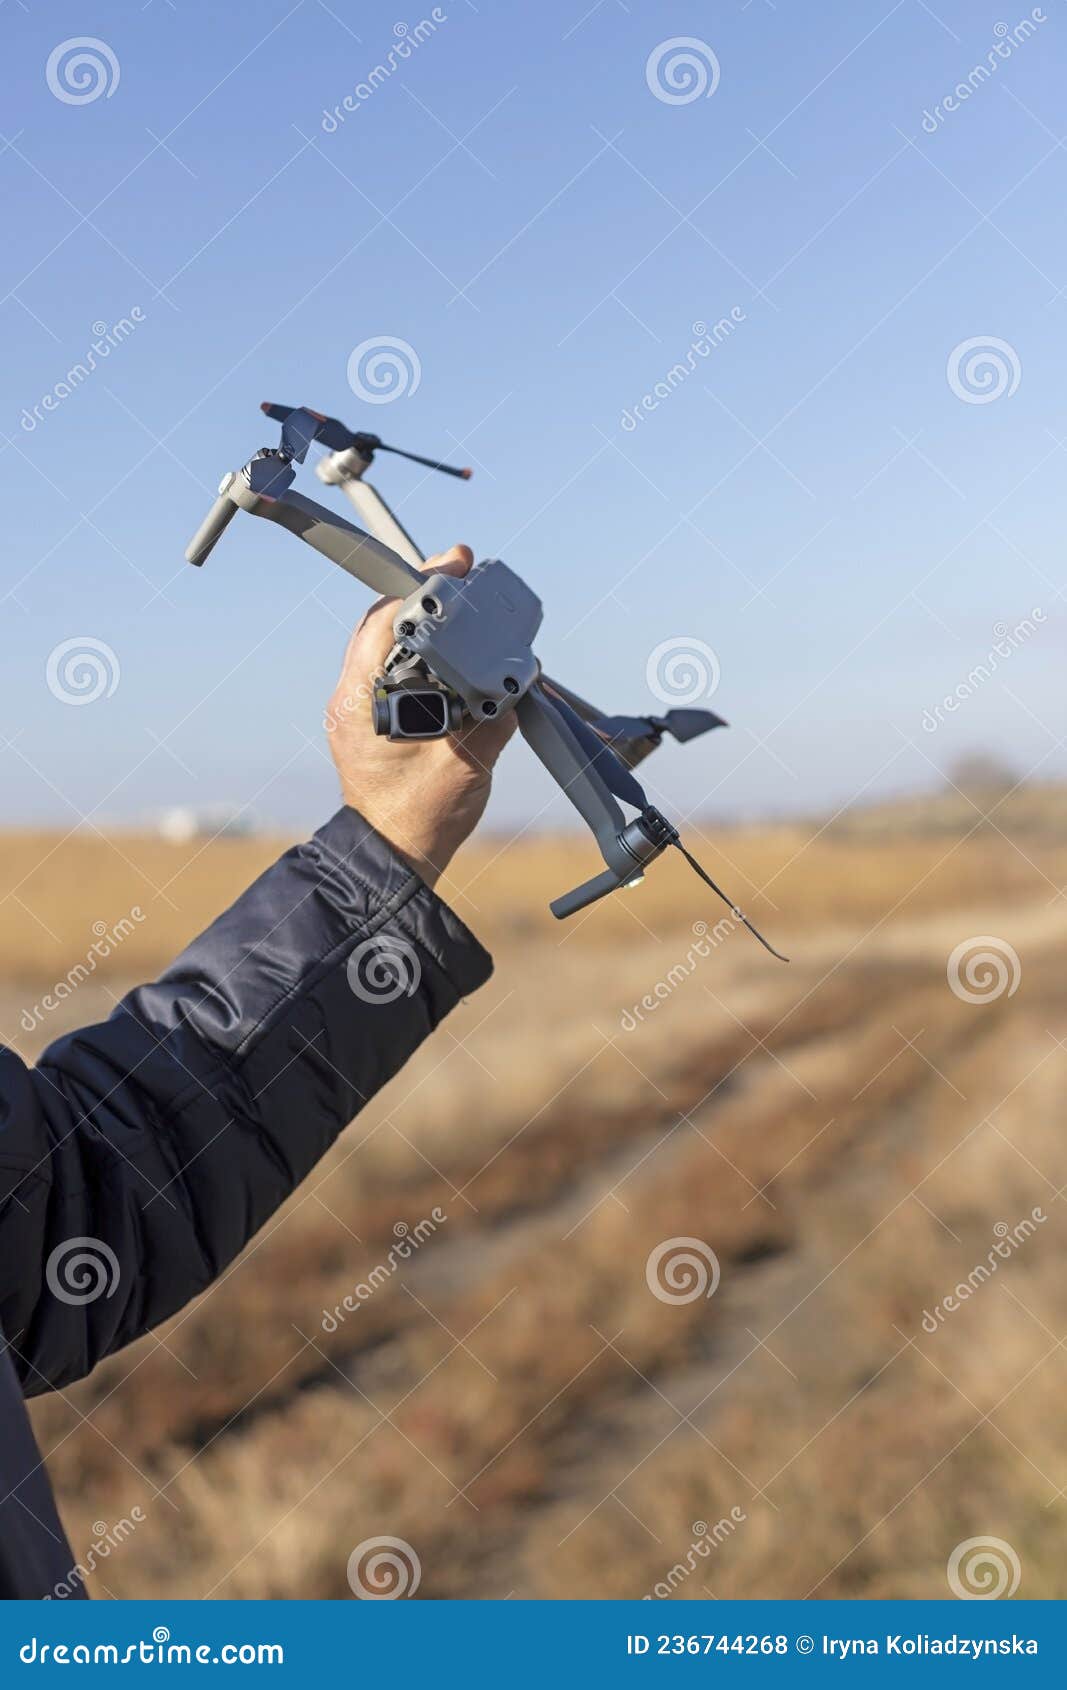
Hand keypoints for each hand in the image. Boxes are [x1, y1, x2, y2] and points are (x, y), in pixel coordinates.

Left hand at [327, 545, 514, 888]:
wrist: (394, 859)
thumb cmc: (421, 821)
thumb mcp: (466, 764)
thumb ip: (492, 714)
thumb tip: (519, 676)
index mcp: (360, 702)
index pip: (385, 622)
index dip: (423, 588)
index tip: (455, 565)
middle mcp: (352, 697)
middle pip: (387, 624)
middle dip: (429, 599)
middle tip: (467, 577)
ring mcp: (358, 706)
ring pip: (392, 644)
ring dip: (429, 626)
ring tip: (468, 612)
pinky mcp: (372, 717)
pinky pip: (398, 670)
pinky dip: (428, 656)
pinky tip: (458, 655)